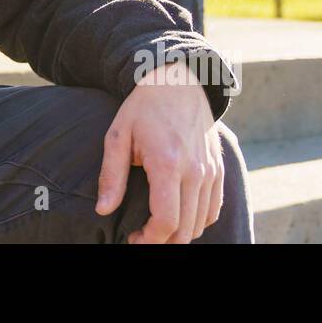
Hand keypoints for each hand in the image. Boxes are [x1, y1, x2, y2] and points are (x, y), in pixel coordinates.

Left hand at [94, 59, 223, 242]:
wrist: (177, 81)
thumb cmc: (142, 108)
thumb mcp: (118, 136)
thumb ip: (111, 176)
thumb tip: (103, 210)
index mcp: (167, 163)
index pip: (166, 220)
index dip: (150, 239)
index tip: (133, 239)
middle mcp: (195, 170)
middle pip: (186, 228)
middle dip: (163, 241)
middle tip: (142, 237)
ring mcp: (211, 170)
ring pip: (202, 222)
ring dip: (181, 233)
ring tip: (157, 227)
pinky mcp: (219, 168)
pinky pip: (214, 208)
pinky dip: (198, 220)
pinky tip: (179, 215)